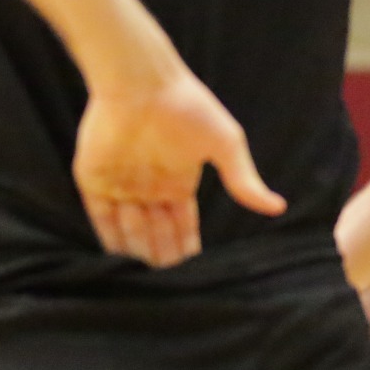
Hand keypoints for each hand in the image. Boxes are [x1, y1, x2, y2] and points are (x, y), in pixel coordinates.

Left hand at [74, 69, 284, 268]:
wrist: (141, 81)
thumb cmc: (187, 107)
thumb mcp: (224, 143)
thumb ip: (242, 179)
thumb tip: (277, 207)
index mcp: (178, 181)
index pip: (182, 225)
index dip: (187, 248)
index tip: (195, 275)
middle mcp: (148, 187)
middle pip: (155, 233)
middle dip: (163, 257)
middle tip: (169, 288)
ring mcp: (119, 183)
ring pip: (129, 230)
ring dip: (138, 253)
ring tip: (147, 283)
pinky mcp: (92, 178)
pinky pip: (100, 217)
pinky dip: (109, 239)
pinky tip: (118, 262)